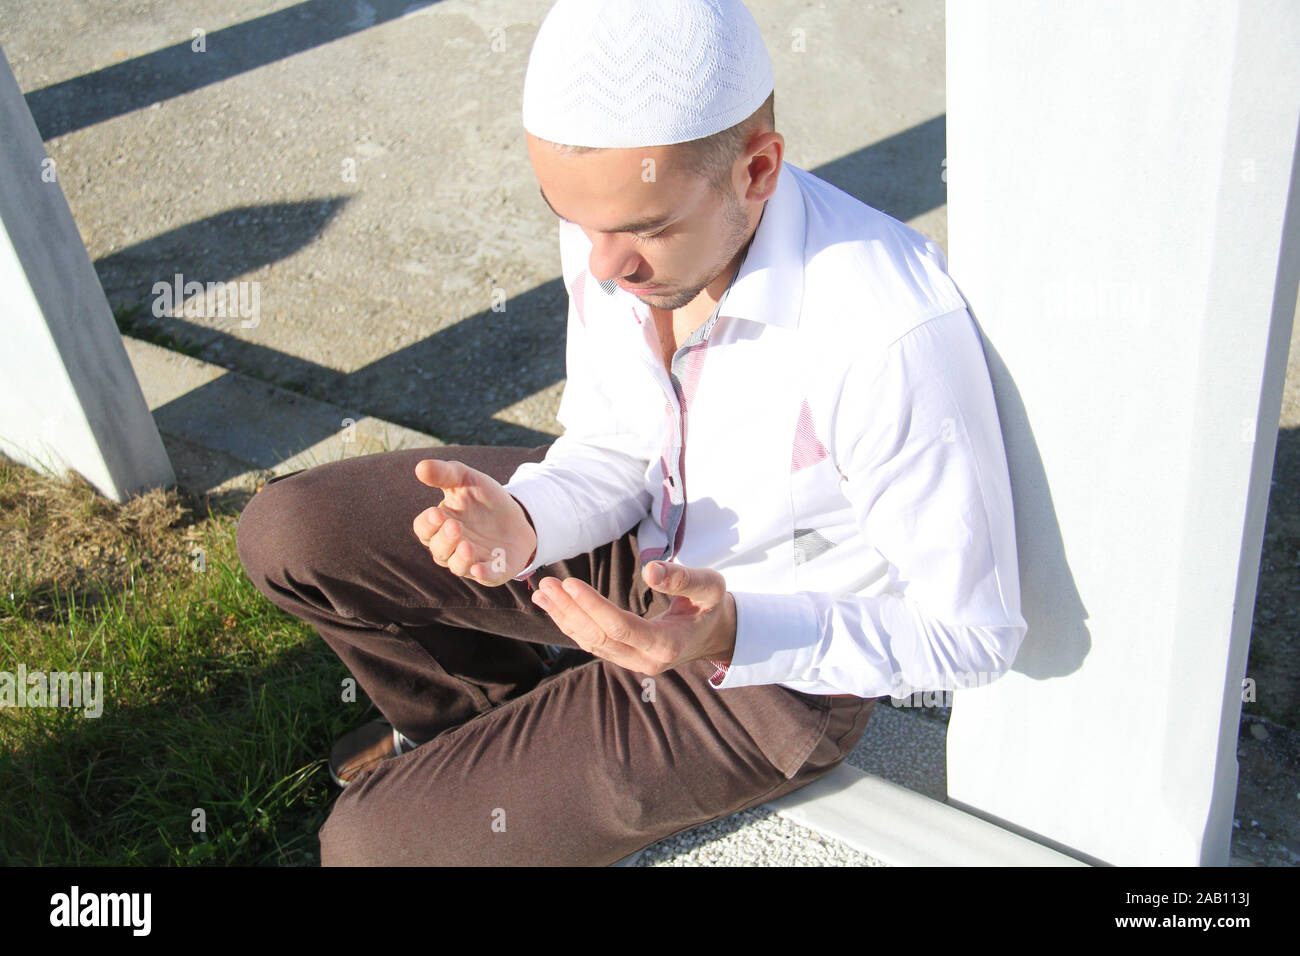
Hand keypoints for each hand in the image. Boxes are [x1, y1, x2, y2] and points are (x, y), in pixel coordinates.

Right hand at [412, 458, 536, 585]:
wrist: (518, 516)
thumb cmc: (484, 499)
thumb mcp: (466, 480)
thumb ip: (445, 474)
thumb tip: (420, 467)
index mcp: (440, 526)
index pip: (424, 529)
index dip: (428, 523)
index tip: (436, 512)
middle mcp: (451, 548)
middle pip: (439, 550)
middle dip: (445, 539)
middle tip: (455, 525)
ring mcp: (471, 561)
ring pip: (458, 566)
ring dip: (461, 558)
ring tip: (467, 546)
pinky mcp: (494, 571)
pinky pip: (485, 577)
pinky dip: (482, 574)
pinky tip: (480, 569)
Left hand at [530, 560, 736, 674]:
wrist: (712, 633)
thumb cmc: (711, 605)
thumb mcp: (709, 587)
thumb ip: (682, 579)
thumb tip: (651, 570)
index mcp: (667, 645)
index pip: (622, 628)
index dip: (594, 607)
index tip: (571, 584)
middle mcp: (646, 660)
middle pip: (600, 637)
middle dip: (571, 611)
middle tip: (547, 584)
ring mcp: (633, 662)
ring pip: (591, 643)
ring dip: (565, 618)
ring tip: (543, 592)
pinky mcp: (623, 657)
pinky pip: (592, 642)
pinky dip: (570, 623)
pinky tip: (552, 605)